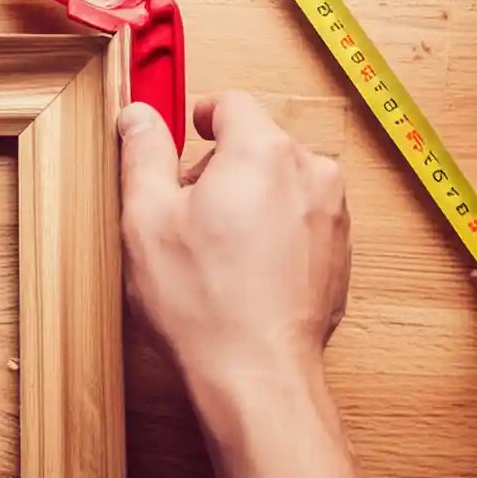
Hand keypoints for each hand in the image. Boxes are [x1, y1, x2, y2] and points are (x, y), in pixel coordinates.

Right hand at [117, 92, 351, 380]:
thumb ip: (142, 152)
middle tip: (182, 212)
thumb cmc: (200, 299)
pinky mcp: (339, 251)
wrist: (255, 374)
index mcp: (261, 152)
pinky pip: (297, 218)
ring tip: (212, 248)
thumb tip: (137, 114)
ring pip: (277, 182)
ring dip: (245, 198)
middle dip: (217, 167)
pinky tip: (240, 270)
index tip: (182, 134)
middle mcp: (308, 172)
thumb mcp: (146, 216)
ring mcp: (331, 214)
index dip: (199, 116)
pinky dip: (270, 230)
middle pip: (255, 144)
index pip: (230, 104)